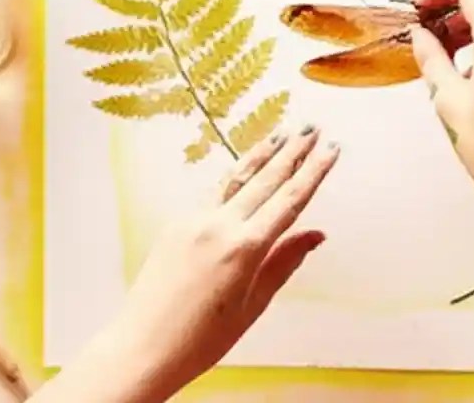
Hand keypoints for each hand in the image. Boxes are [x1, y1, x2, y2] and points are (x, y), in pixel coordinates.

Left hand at [61, 125, 338, 401]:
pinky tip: (245, 166)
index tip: (330, 149)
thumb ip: (285, 262)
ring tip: (281, 133)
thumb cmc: (201, 339)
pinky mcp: (176, 225)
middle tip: (311, 127)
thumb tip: (315, 234)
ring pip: (236, 177)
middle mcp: (219, 226)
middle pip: (265, 179)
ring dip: (261, 153)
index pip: (289, 200)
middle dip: (292, 151)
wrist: (143, 346)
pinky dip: (234, 176)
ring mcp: (194, 221)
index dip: (314, 172)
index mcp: (244, 248)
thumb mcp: (254, 304)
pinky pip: (213, 194)